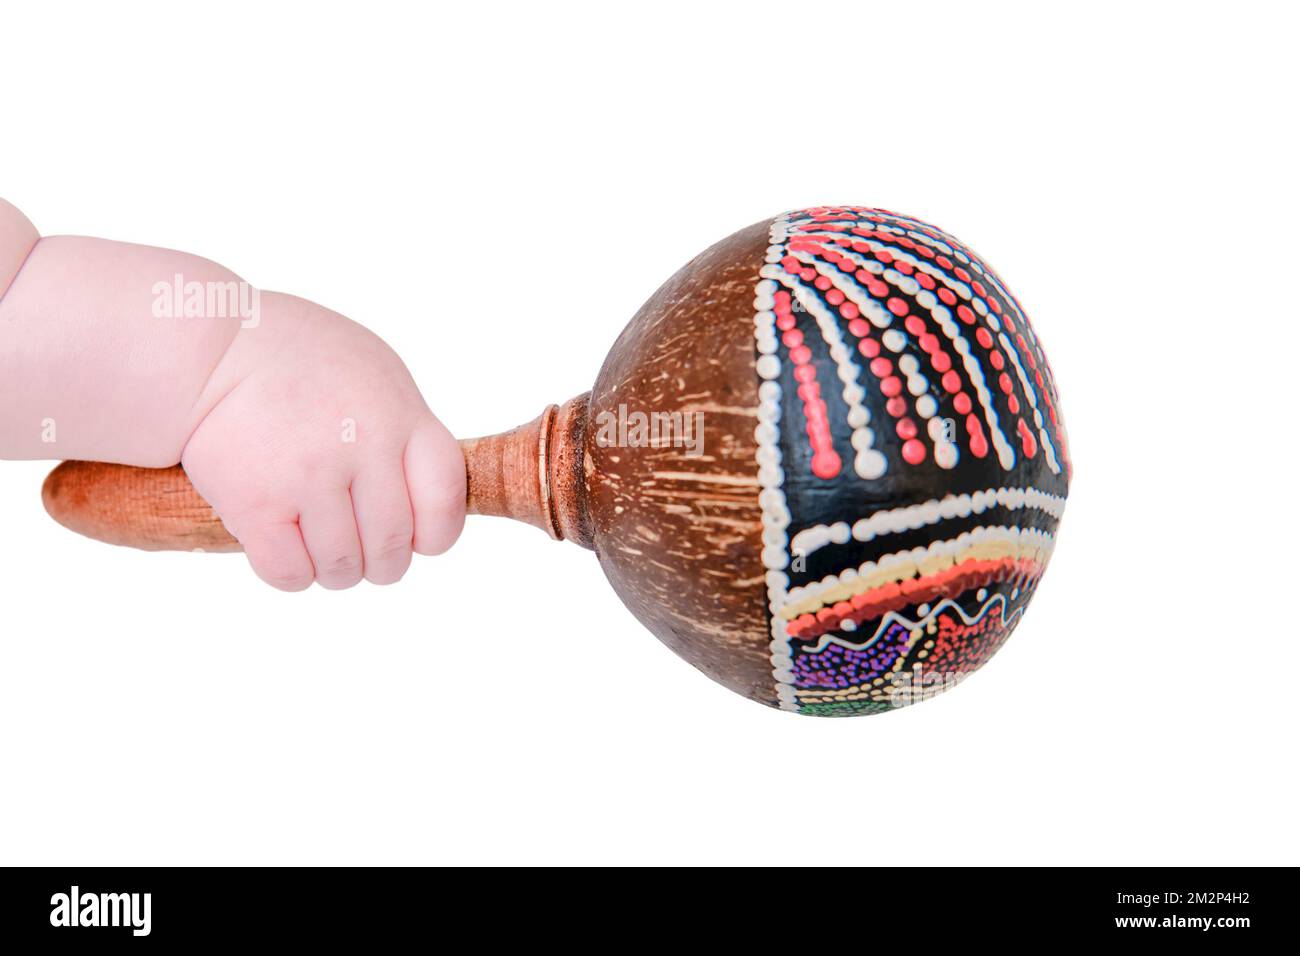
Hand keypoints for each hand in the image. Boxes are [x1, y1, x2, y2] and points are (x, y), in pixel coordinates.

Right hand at [181, 293, 464, 589]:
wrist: (210, 348)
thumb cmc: (298, 360)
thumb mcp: (375, 375)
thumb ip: (405, 434)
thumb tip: (421, 499)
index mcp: (401, 416)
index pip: (444, 500)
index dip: (435, 534)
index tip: (417, 538)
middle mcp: (362, 446)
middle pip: (392, 548)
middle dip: (379, 563)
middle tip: (359, 549)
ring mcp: (309, 476)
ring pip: (342, 568)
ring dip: (332, 570)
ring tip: (316, 542)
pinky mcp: (256, 503)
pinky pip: (290, 574)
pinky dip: (290, 573)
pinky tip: (281, 544)